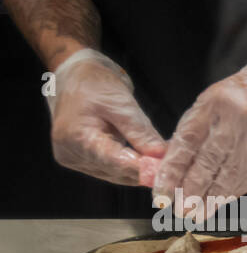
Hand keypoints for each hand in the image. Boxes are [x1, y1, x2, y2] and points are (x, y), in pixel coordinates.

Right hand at [48, 49, 164, 185]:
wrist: (74, 78)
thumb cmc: (95, 84)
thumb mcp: (122, 104)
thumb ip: (141, 133)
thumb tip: (161, 156)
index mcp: (78, 137)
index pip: (118, 163)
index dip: (145, 170)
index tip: (167, 170)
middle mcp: (71, 153)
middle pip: (118, 173)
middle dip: (145, 169)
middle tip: (170, 161)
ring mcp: (73, 158)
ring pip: (116, 174)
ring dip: (137, 168)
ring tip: (156, 155)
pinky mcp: (78, 160)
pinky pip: (109, 169)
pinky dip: (127, 165)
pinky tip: (140, 155)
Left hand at [152, 53, 246, 214]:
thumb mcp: (218, 99)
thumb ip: (198, 127)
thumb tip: (175, 163)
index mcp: (216, 102)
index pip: (188, 141)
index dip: (173, 169)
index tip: (162, 190)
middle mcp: (238, 119)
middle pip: (209, 162)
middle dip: (191, 190)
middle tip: (179, 210)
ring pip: (231, 174)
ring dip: (212, 198)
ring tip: (198, 213)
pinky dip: (234, 191)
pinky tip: (221, 202)